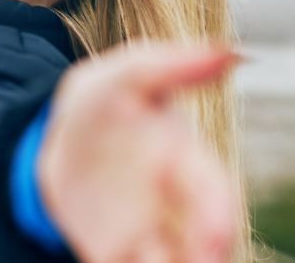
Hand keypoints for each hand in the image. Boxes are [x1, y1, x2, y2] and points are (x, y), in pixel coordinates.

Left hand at [37, 43, 241, 262]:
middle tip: (199, 262)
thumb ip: (169, 64)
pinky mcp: (111, 255)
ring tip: (145, 260)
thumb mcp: (122, 76)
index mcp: (184, 163)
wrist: (62, 141)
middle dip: (202, 257)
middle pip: (200, 247)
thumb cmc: (106, 102)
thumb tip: (232, 52)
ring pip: (170, 261)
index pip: (212, 195)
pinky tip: (116, 260)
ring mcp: (145, 236)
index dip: (216, 219)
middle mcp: (173, 208)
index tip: (213, 242)